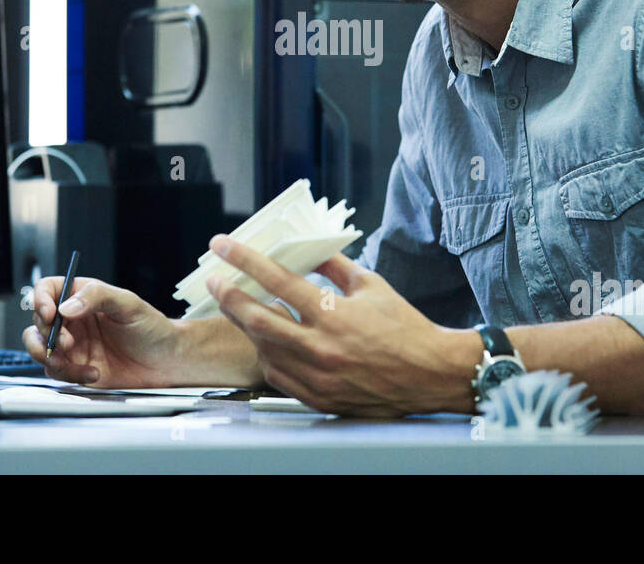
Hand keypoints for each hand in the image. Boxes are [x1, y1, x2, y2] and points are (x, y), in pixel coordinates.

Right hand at [22, 276, 184, 387]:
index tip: (49, 313)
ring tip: (77, 362)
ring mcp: (71, 345)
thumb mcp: (128, 304)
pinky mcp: (74, 368)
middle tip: (66, 342)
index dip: (40, 300)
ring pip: (39, 349)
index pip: (48, 290)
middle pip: (37, 321)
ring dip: (52, 358)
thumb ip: (97, 297)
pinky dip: (70, 375)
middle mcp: (72, 320)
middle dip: (46, 334)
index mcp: (82, 296)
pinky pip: (56, 372)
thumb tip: (66, 306)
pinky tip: (94, 373)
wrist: (165, 362)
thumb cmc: (151, 328)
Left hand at [204, 235, 480, 415]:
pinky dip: (268, 355)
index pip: (278, 281)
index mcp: (334, 313)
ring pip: (263, 349)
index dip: (245, 260)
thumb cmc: (404, 327)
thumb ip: (334, 266)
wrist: (430, 375)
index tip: (222, 245)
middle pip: (257, 320)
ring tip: (239, 309)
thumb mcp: (371, 285)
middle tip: (213, 281)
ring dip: (247, 327)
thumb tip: (306, 250)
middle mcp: (321, 347)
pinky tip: (268, 342)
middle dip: (228, 297)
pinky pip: (278, 375)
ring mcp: (317, 376)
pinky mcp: (318, 397)